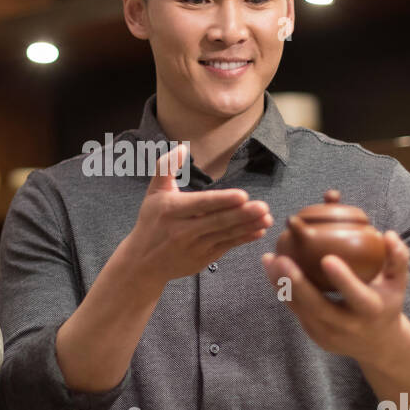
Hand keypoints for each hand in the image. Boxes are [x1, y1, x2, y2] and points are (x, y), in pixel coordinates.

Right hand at [119, 144, 271, 284]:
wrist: (143, 263)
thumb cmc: (150, 221)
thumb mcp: (153, 193)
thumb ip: (165, 167)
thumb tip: (182, 147)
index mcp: (171, 210)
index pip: (200, 204)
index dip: (222, 201)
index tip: (242, 196)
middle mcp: (182, 230)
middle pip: (217, 221)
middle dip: (242, 215)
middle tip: (263, 207)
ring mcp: (194, 246)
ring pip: (224, 235)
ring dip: (247, 227)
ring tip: (267, 218)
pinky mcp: (202, 258)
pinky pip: (226, 247)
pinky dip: (243, 239)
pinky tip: (258, 231)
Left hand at [261, 229, 409, 363]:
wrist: (378, 344)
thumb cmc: (387, 302)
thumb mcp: (398, 282)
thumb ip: (397, 257)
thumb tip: (386, 234)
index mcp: (370, 310)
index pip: (356, 296)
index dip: (342, 279)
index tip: (327, 259)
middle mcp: (348, 326)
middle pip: (318, 307)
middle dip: (297, 284)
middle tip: (282, 259)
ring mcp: (328, 334)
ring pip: (300, 309)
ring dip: (281, 285)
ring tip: (270, 259)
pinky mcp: (314, 335)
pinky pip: (296, 310)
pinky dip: (283, 290)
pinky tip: (272, 269)